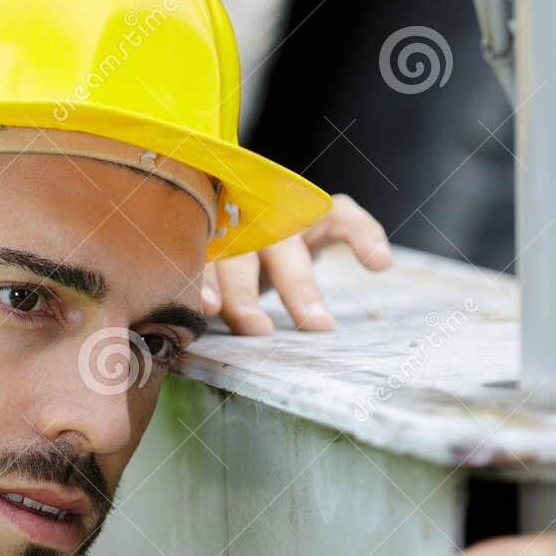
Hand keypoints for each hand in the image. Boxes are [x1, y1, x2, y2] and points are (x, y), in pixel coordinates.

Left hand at [201, 193, 392, 333]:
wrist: (252, 238)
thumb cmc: (225, 270)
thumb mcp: (208, 283)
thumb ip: (198, 297)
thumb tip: (176, 340)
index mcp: (207, 240)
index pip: (201, 256)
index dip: (204, 280)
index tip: (208, 309)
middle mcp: (242, 222)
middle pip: (241, 254)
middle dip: (246, 292)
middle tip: (257, 330)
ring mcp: (281, 217)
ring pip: (287, 245)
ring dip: (299, 285)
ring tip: (317, 324)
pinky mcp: (317, 214)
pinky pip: (342, 217)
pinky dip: (363, 234)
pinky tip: (380, 262)